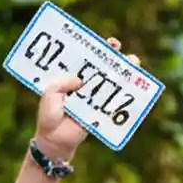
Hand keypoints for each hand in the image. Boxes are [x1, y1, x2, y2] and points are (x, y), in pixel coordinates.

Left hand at [33, 35, 140, 160]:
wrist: (55, 140)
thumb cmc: (49, 116)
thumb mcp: (49, 96)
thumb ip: (59, 85)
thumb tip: (79, 81)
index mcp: (70, 77)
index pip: (83, 58)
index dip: (93, 47)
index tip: (100, 41)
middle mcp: (85, 84)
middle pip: (102, 65)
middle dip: (112, 54)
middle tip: (115, 46)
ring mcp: (95, 96)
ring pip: (112, 80)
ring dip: (124, 70)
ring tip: (132, 61)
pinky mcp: (102, 110)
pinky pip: (116, 99)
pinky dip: (126, 92)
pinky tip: (134, 85)